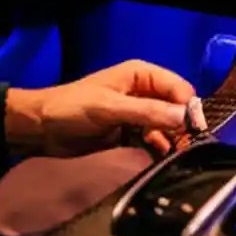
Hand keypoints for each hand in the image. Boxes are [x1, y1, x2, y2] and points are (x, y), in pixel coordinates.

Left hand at [5, 60, 195, 156]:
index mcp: (142, 75)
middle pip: (176, 108)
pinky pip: (153, 140)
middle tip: (189, 148)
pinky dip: (159, 148)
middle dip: (183, 126)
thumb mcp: (109, 108)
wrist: (40, 130)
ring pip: (167, 126)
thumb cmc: (73, 109)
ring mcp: (138, 114)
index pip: (178, 88)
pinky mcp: (130, 133)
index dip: (189, 107)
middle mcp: (145, 92)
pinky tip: (162, 160)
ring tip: (177, 157)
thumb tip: (184, 117)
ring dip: (173, 140)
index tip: (195, 130)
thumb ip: (147, 112)